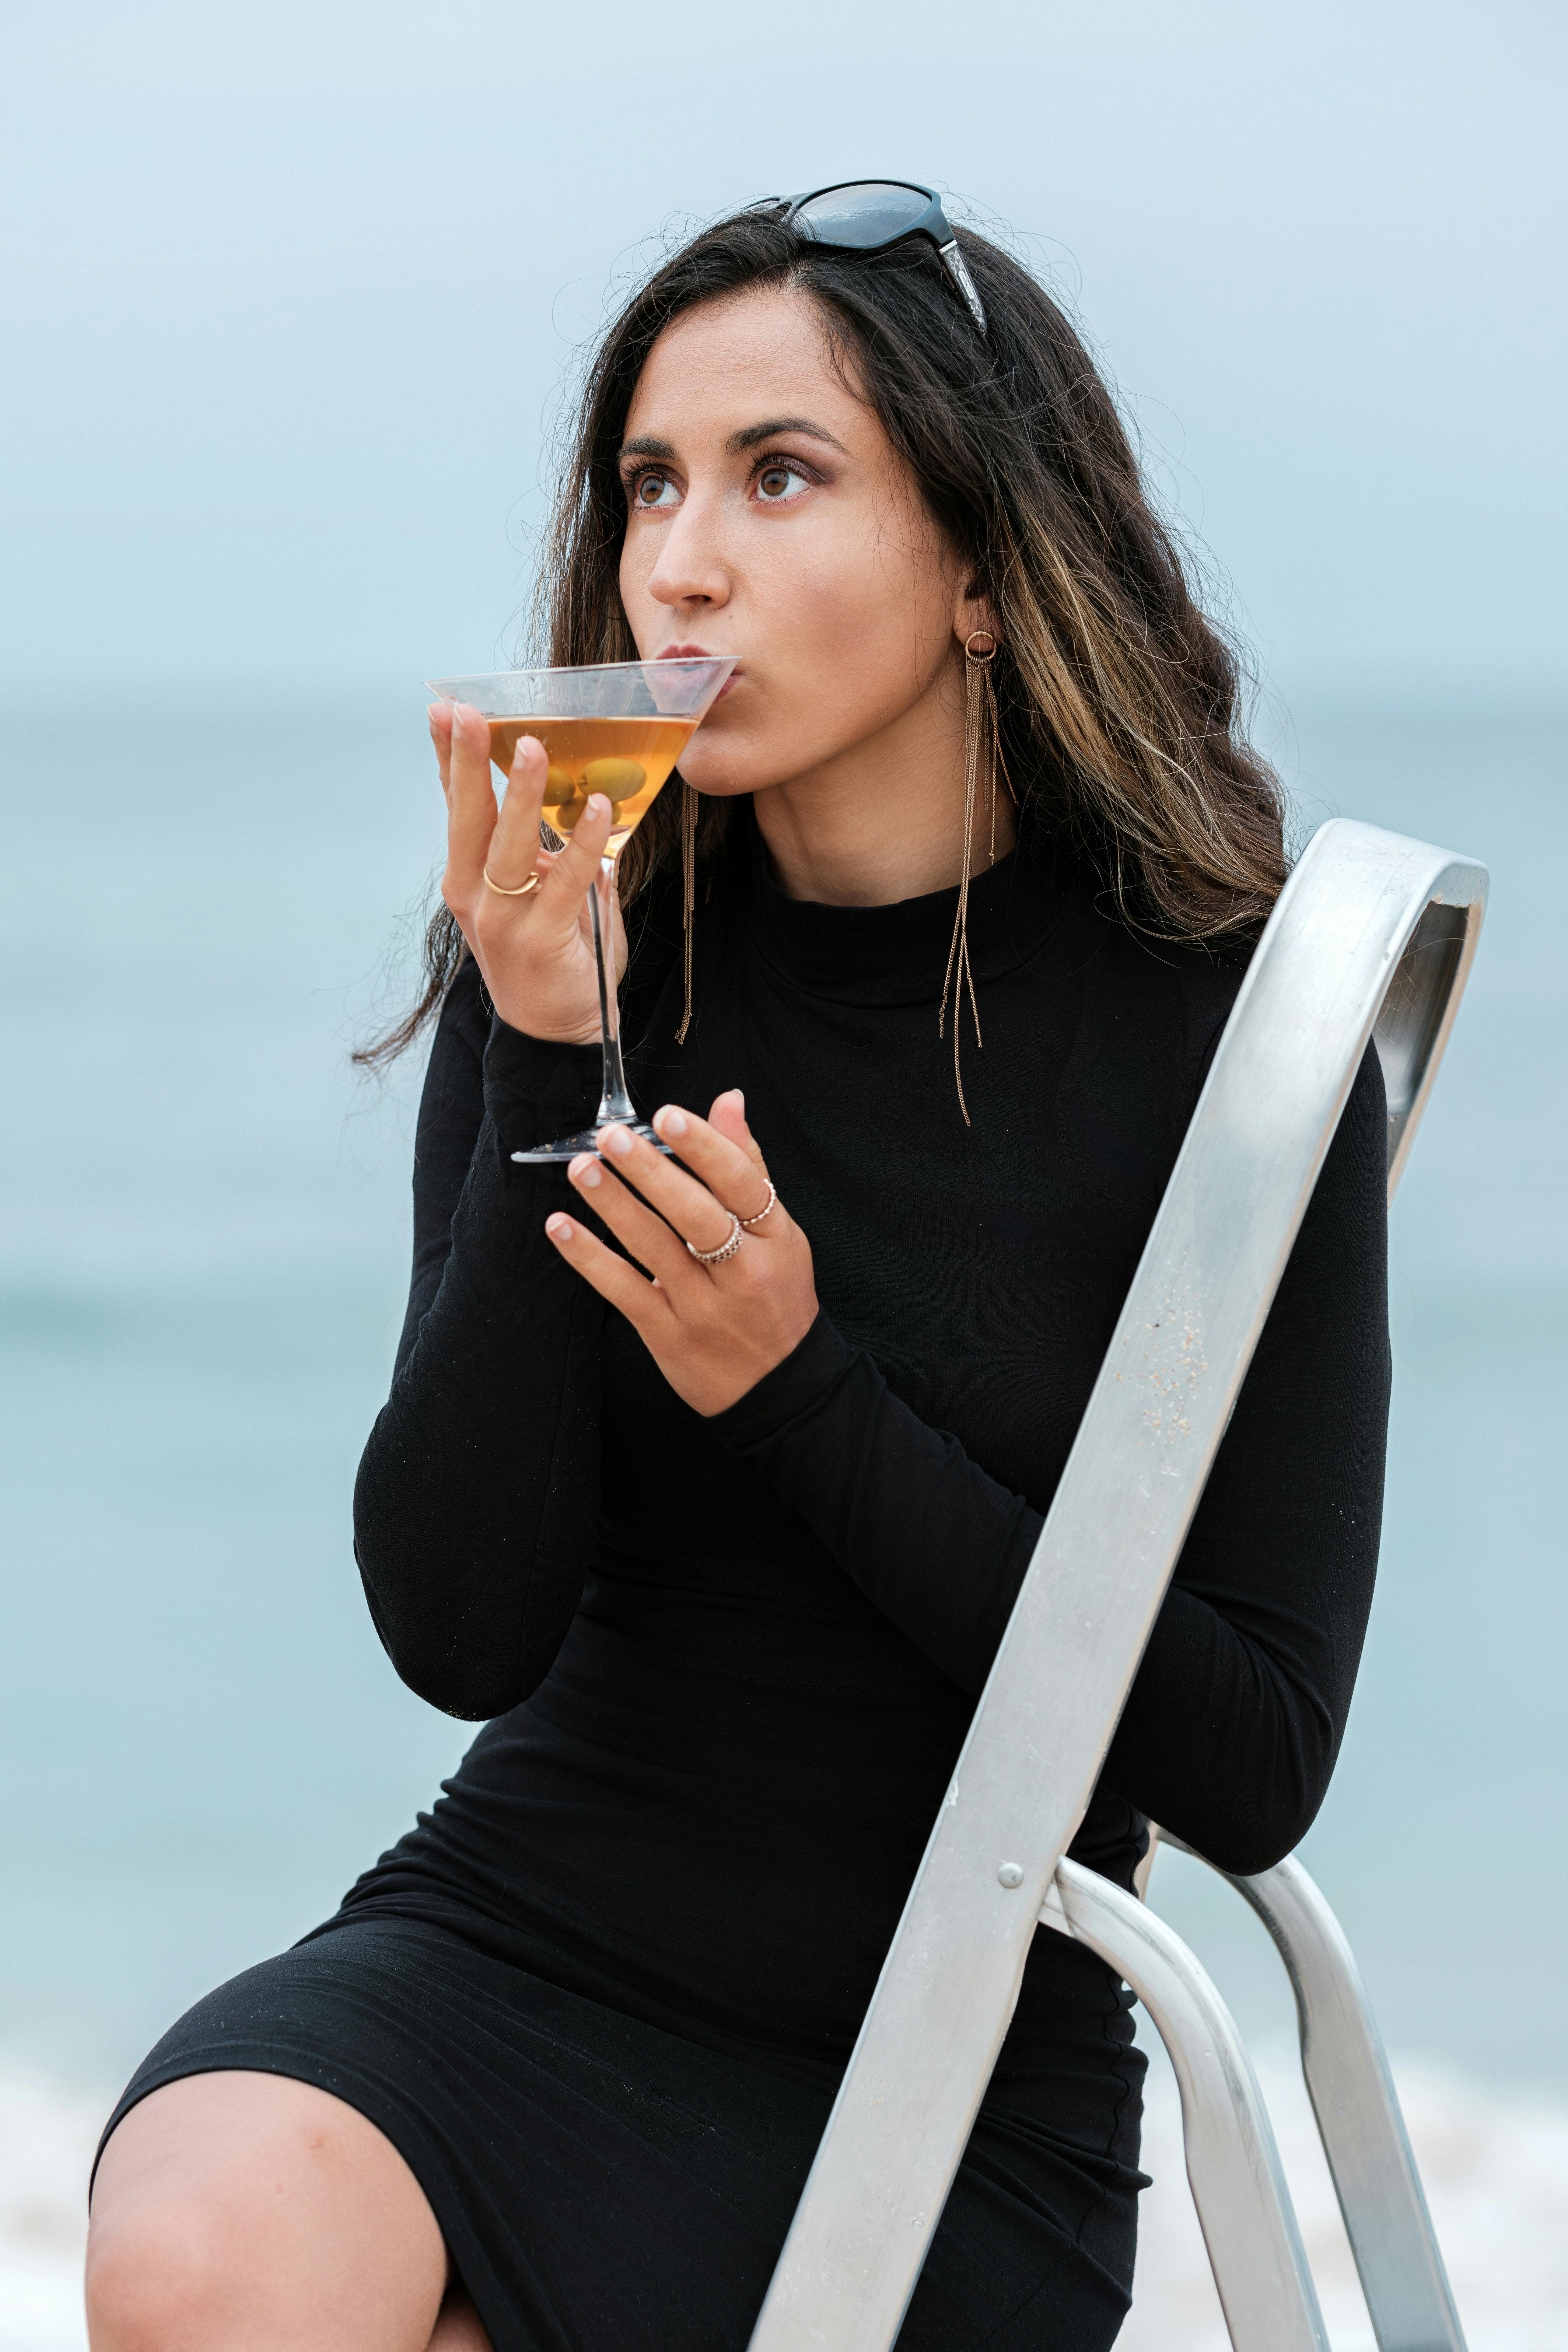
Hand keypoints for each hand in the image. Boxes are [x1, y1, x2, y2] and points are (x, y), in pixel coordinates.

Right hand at [432, 699, 624, 1045]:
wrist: (559, 1032)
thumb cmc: (556, 956)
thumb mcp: (541, 895)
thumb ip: (549, 851)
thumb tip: (576, 794)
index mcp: (469, 880)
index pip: (457, 808)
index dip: (450, 759)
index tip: (445, 710)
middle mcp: (475, 896)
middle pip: (467, 818)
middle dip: (467, 762)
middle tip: (468, 713)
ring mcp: (502, 920)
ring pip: (507, 846)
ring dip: (521, 794)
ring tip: (532, 747)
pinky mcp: (539, 941)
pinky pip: (563, 882)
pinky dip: (582, 844)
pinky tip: (598, 811)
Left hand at [545, 1092, 818, 1417]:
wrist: (780, 1390)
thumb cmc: (776, 1297)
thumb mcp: (780, 1233)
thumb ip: (748, 1165)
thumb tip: (728, 1100)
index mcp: (775, 1239)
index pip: (742, 1184)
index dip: (704, 1147)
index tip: (667, 1116)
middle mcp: (743, 1272)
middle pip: (696, 1215)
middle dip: (652, 1172)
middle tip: (612, 1136)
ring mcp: (703, 1307)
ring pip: (654, 1248)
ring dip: (614, 1204)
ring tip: (582, 1167)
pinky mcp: (668, 1335)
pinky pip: (624, 1290)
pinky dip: (589, 1257)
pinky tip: (561, 1226)